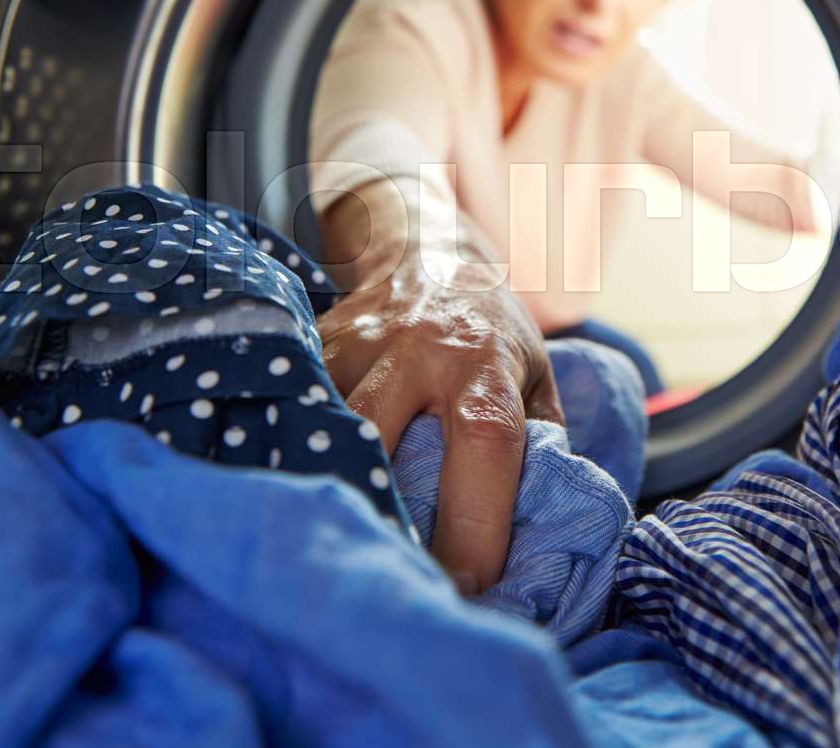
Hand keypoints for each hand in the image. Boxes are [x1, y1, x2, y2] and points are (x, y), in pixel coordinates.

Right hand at [315, 182, 561, 594]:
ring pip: (328, 425)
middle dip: (385, 512)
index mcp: (484, 364)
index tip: (467, 588)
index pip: (485, 444)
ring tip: (342, 543)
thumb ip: (543, 445)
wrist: (426, 251)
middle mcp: (418, 350)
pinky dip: (296, 453)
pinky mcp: (314, 347)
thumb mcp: (538, 376)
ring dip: (335, 488)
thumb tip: (537, 533)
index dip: (475, 524)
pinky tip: (299, 491)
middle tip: (391, 578)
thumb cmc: (492, 331)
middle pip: (382, 434)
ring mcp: (356, 345)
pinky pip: (297, 407)